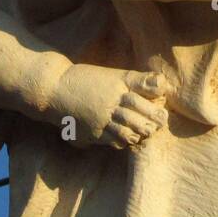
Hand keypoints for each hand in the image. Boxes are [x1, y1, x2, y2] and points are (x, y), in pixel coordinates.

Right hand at [48, 65, 169, 148]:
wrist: (54, 89)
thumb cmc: (86, 78)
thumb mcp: (113, 75)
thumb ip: (138, 81)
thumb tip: (162, 84)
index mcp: (117, 87)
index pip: (142, 99)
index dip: (154, 109)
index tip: (163, 114)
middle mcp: (110, 104)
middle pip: (136, 119)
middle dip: (149, 125)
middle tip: (157, 126)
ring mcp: (100, 120)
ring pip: (125, 133)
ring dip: (137, 135)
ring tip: (143, 134)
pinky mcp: (90, 133)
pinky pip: (111, 141)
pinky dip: (122, 142)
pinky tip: (126, 139)